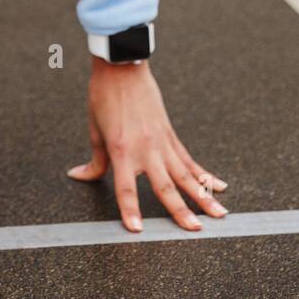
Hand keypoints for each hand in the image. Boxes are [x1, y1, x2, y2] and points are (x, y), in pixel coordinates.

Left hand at [67, 58, 228, 232]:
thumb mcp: (94, 130)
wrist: (122, 68)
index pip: (126, 188)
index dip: (131, 210)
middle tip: (194, 230)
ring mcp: (161, 142)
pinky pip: (189, 159)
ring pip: (186, 175)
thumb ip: (94, 161)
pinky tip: (220, 187)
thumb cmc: (104, 97)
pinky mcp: (170, 135)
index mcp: (121, 150)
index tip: (138, 230)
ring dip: (203, 196)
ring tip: (220, 215)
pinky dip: (205, 174)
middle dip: (180, 211)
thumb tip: (78, 175)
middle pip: (165, 186)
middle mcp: (145, 149)